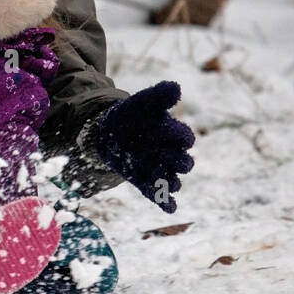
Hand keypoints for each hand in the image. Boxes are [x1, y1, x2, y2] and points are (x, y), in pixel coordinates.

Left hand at [93, 81, 194, 212]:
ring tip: (164, 181)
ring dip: (169, 182)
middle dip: (177, 162)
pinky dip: (165, 202)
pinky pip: (158, 194)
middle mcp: (169, 153)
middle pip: (183, 163)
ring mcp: (158, 168)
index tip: (176, 135)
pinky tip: (170, 207)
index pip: (185, 139)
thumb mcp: (143, 103)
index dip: (181, 138)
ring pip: (171, 180)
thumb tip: (175, 86)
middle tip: (166, 157)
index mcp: (173, 134)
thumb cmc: (131, 115)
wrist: (108, 131)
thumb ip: (159, 96)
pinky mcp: (145, 181)